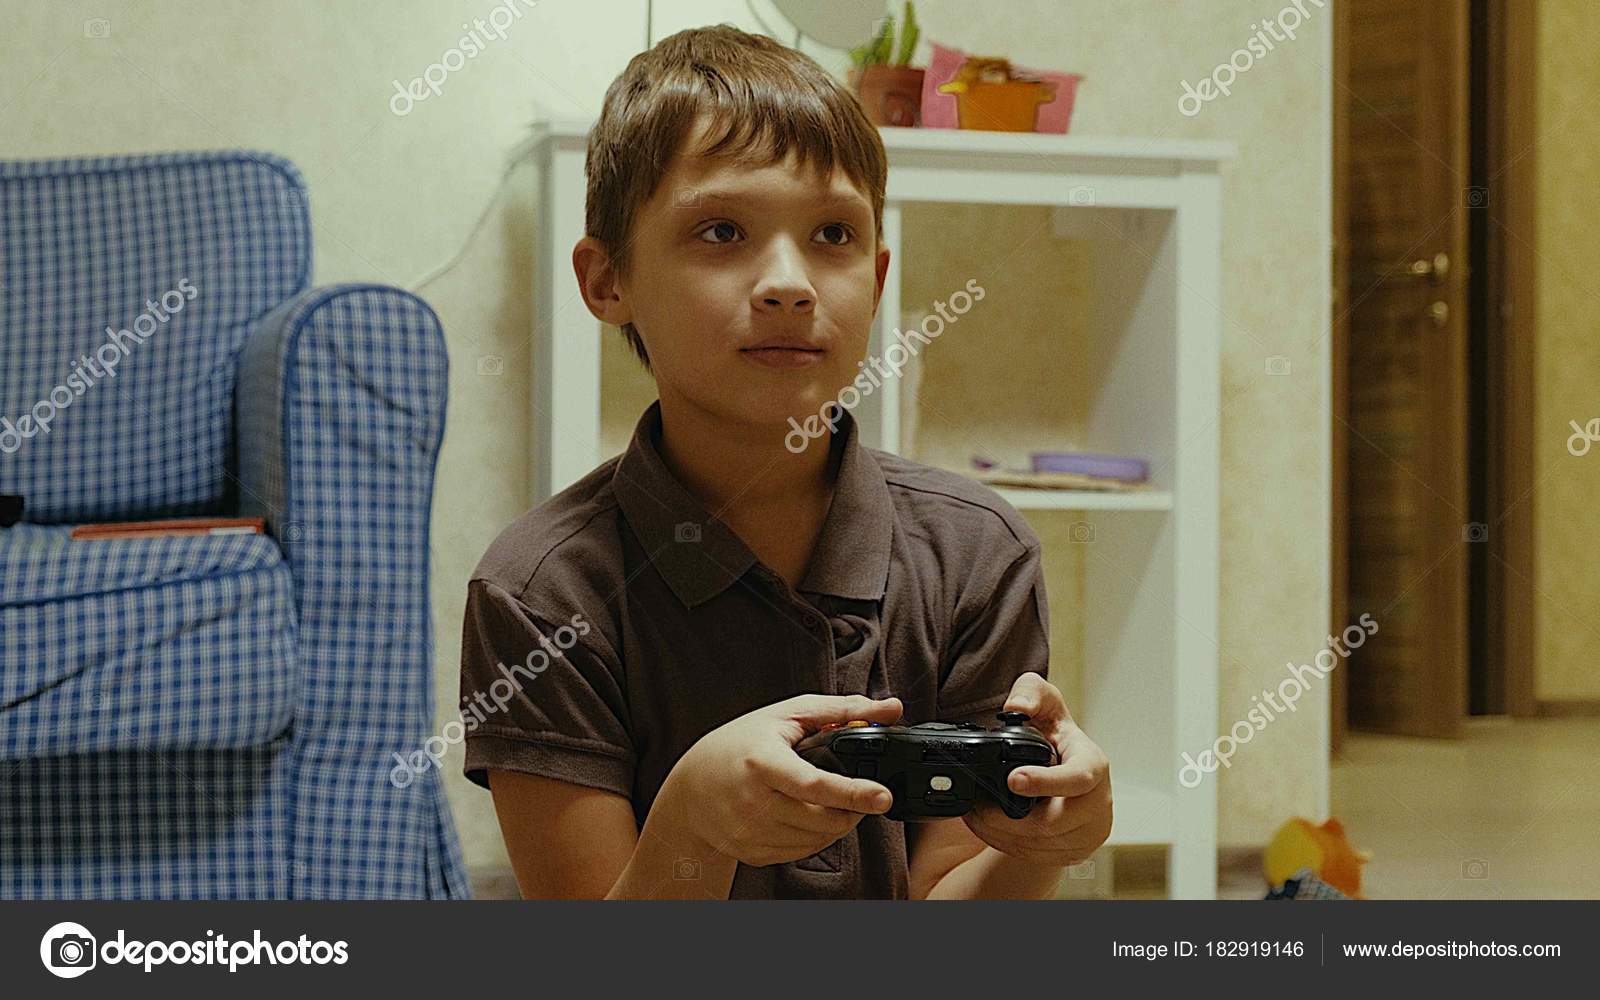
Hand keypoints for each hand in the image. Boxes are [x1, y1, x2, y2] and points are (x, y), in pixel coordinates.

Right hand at [657, 693, 902, 867]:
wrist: (690, 787)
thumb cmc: (740, 744)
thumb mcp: (786, 715)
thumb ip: (840, 711)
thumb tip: (891, 709)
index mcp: (762, 762)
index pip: (814, 784)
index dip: (853, 792)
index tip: (884, 796)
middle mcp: (754, 801)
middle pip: (824, 818)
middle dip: (854, 808)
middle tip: (865, 794)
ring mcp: (751, 831)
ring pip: (818, 839)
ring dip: (838, 823)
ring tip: (833, 800)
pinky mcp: (752, 852)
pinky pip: (801, 852)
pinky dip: (817, 837)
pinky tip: (809, 815)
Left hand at [962, 672, 1111, 866]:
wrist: (1070, 780)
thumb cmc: (1057, 738)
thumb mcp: (1047, 705)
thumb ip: (1031, 692)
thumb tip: (1016, 706)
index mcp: (1092, 765)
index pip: (1078, 778)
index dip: (1046, 781)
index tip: (1013, 780)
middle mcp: (1096, 803)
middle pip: (1051, 822)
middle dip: (1006, 815)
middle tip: (976, 803)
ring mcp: (1087, 832)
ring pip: (1037, 844)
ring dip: (999, 831)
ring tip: (976, 812)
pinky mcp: (1072, 853)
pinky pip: (1033, 856)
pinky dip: (1003, 843)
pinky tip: (988, 826)